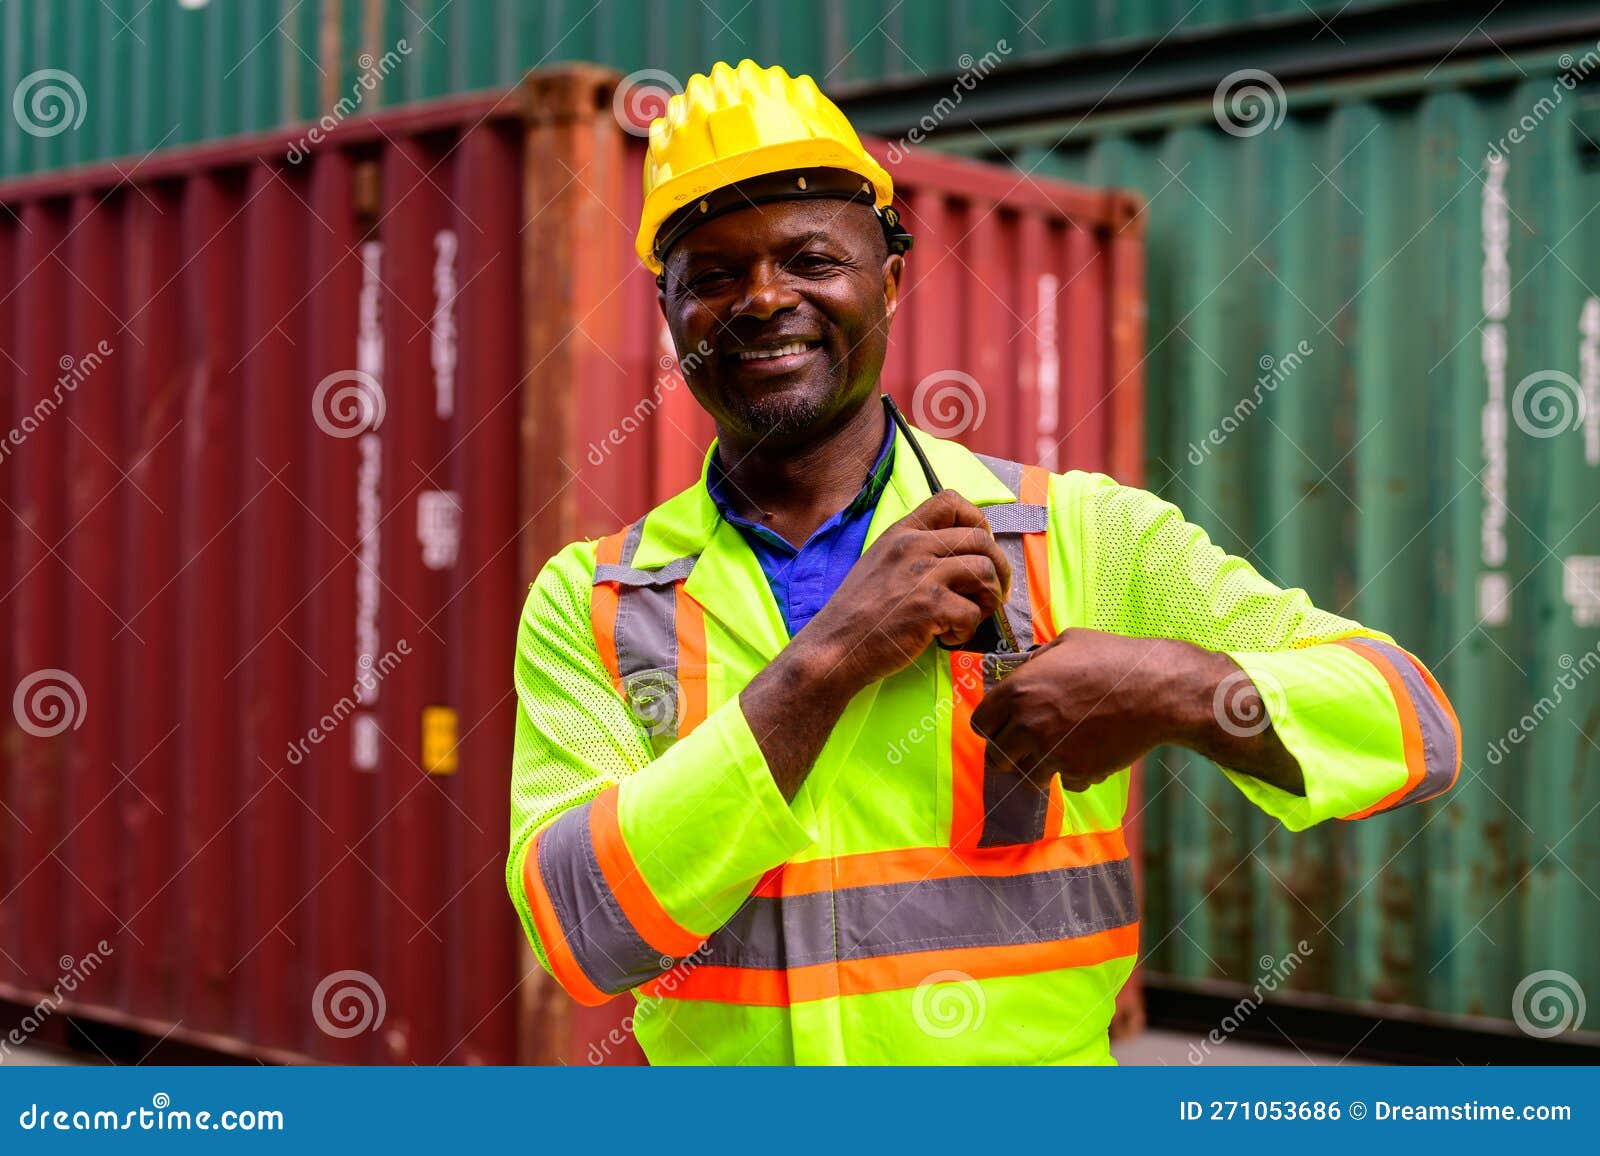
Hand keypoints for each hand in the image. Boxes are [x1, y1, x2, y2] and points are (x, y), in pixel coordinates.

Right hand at [789, 490, 1011, 695]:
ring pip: (984, 572)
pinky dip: (967, 630)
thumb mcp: (879, 564)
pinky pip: (972, 612)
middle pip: (980, 538)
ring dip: (987, 599)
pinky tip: (948, 638)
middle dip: (998, 567)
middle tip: (992, 591)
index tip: (980, 547)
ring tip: (970, 617)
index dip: (977, 520)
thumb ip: (913, 553)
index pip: (950, 501)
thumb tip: (959, 558)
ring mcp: (921, 575)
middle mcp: (912, 547)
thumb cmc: (857, 614)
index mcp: (901, 533)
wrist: (835, 648)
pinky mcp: (929, 607)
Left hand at [970, 629, 1226, 792]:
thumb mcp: (1068, 642)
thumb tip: (1026, 671)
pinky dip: (1076, 774)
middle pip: (996, 758)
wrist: (1157, 689)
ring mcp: (1052, 751)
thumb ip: (1038, 661)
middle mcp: (1028, 724)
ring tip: (1060, 753)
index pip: (981, 723)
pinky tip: (1090, 755)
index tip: (1003, 728)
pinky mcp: (1078, 770)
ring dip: (1040, 768)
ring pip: (1028, 777)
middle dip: (1010, 754)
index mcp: (1018, 690)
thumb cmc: (1114, 658)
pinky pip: (1066, 782)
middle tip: (1026, 749)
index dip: (992, 726)